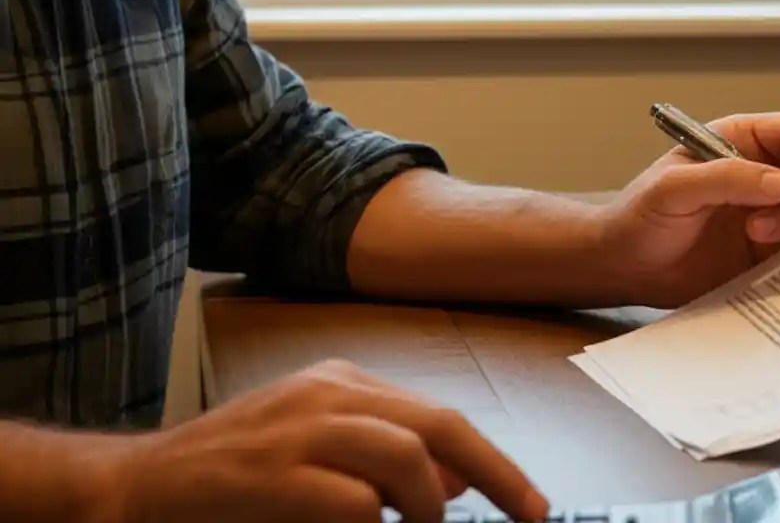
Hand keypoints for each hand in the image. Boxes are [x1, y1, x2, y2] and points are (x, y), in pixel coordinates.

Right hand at [94, 360, 546, 522]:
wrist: (136, 489)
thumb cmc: (234, 477)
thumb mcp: (319, 451)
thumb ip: (384, 459)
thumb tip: (457, 479)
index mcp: (343, 384)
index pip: (439, 416)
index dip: (493, 461)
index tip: (528, 501)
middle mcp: (327, 394)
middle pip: (437, 427)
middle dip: (497, 473)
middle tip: (529, 513)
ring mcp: (299, 429)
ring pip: (406, 456)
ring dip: (426, 504)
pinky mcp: (271, 473)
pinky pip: (354, 502)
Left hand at [601, 112, 779, 307]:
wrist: (625, 267)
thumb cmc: (639, 217)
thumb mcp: (673, 190)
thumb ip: (724, 179)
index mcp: (741, 141)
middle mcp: (763, 172)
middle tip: (769, 227)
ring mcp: (769, 211)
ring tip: (756, 240)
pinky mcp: (770, 249)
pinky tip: (775, 264)